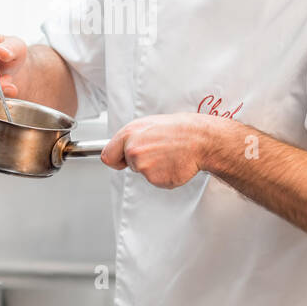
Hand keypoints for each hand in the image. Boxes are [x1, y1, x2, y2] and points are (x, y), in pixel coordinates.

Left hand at [100, 113, 221, 188]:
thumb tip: (125, 146)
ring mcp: (143, 166)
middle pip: (128, 164)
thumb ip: (133, 137)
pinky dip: (164, 175)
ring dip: (154, 168)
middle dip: (139, 161)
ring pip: (143, 172)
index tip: (120, 161)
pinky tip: (173, 163)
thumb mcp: (149, 124)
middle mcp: (133, 150)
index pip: (107, 155)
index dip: (116, 159)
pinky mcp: (155, 179)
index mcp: (129, 134)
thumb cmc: (178, 130)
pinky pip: (156, 180)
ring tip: (168, 154)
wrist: (198, 139)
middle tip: (157, 152)